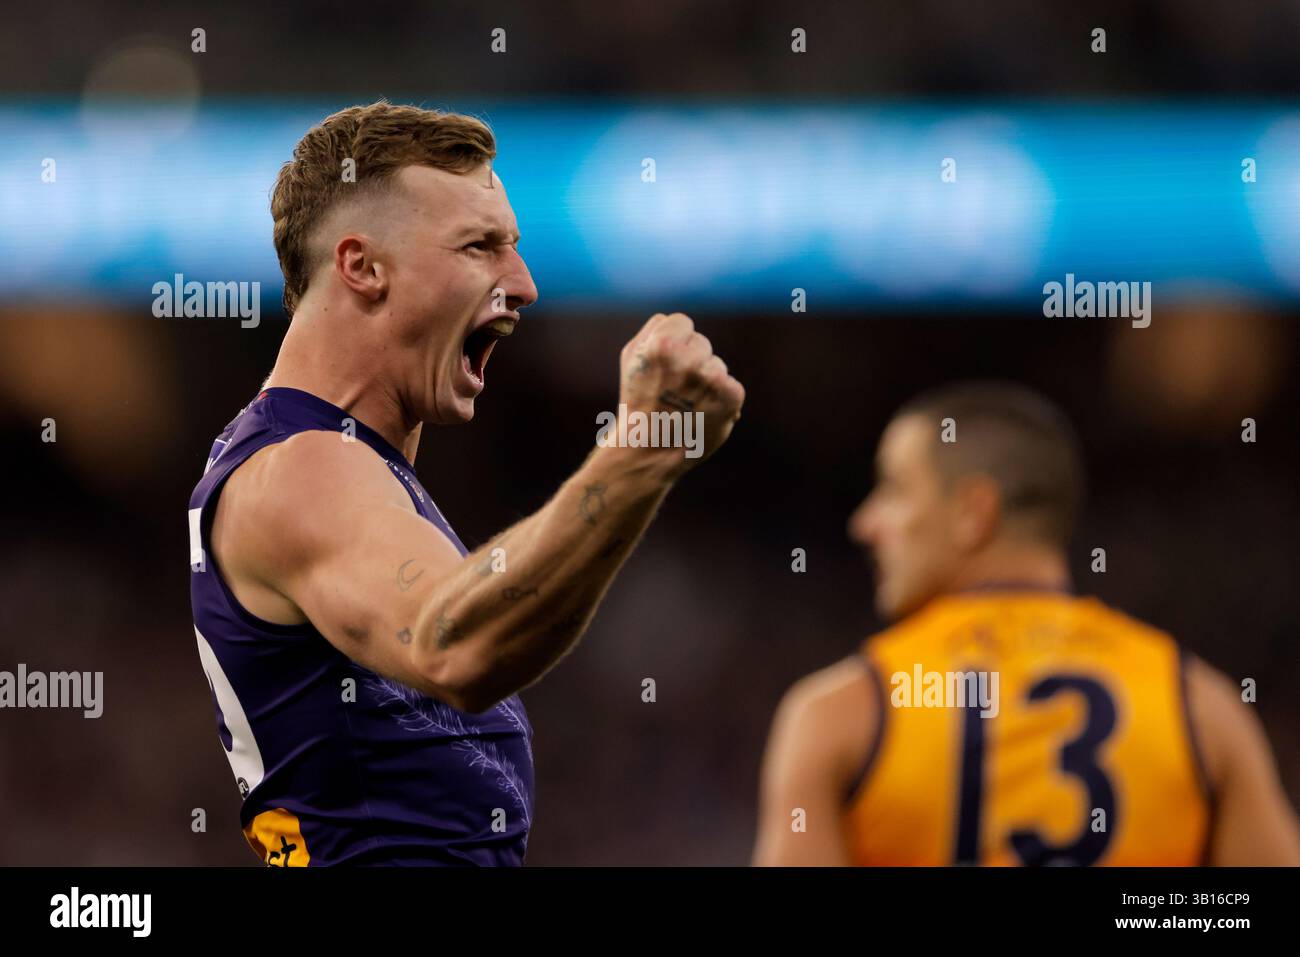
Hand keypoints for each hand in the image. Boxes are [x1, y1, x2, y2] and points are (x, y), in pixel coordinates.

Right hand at [615, 312, 744, 474]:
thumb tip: (678, 323)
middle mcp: (687, 358)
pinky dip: (723, 400)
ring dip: (706, 382)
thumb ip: (654, 332)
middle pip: (701, 343)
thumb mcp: (632, 360)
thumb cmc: (638, 403)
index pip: (682, 321)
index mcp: (661, 344)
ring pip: (716, 365)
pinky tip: (705, 413)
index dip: (674, 343)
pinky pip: (731, 385)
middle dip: (690, 362)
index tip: (665, 366)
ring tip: (687, 406)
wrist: (647, 452)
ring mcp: (710, 378)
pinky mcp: (730, 396)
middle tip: (673, 391)